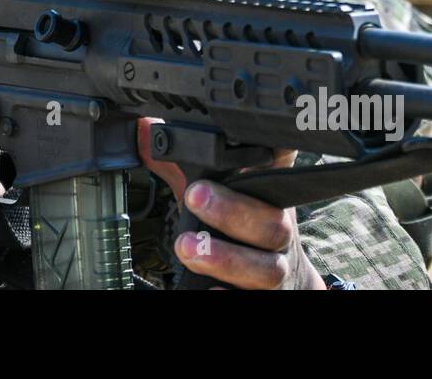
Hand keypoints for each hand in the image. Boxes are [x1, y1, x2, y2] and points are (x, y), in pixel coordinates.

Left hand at [137, 120, 325, 289]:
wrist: (287, 285)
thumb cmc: (247, 231)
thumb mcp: (220, 196)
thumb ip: (182, 167)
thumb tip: (144, 131)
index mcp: (272, 201)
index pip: (280, 170)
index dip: (275, 156)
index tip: (252, 146)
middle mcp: (281, 235)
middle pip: (273, 222)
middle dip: (233, 210)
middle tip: (194, 196)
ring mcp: (278, 270)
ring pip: (265, 268)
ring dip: (227, 258)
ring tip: (187, 247)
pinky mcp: (269, 298)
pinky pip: (257, 301)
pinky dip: (232, 296)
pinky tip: (210, 290)